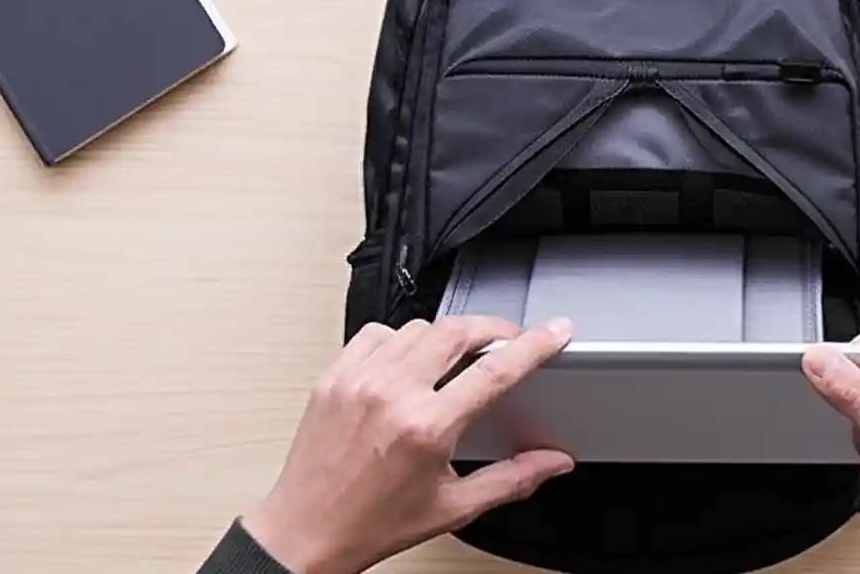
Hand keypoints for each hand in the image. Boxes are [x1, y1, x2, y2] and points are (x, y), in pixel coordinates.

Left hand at [242, 317, 575, 573]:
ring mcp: (358, 381)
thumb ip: (512, 479)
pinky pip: (375, 334)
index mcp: (426, 428)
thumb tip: (552, 463)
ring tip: (458, 356)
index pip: (495, 370)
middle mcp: (391, 395)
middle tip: (509, 339)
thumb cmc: (370, 524)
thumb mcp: (453, 507)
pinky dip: (400, 338)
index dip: (534, 344)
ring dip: (447, 334)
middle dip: (493, 328)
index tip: (554, 331)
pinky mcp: (333, 378)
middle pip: (457, 330)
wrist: (305, 533)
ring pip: (418, 327)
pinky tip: (407, 360)